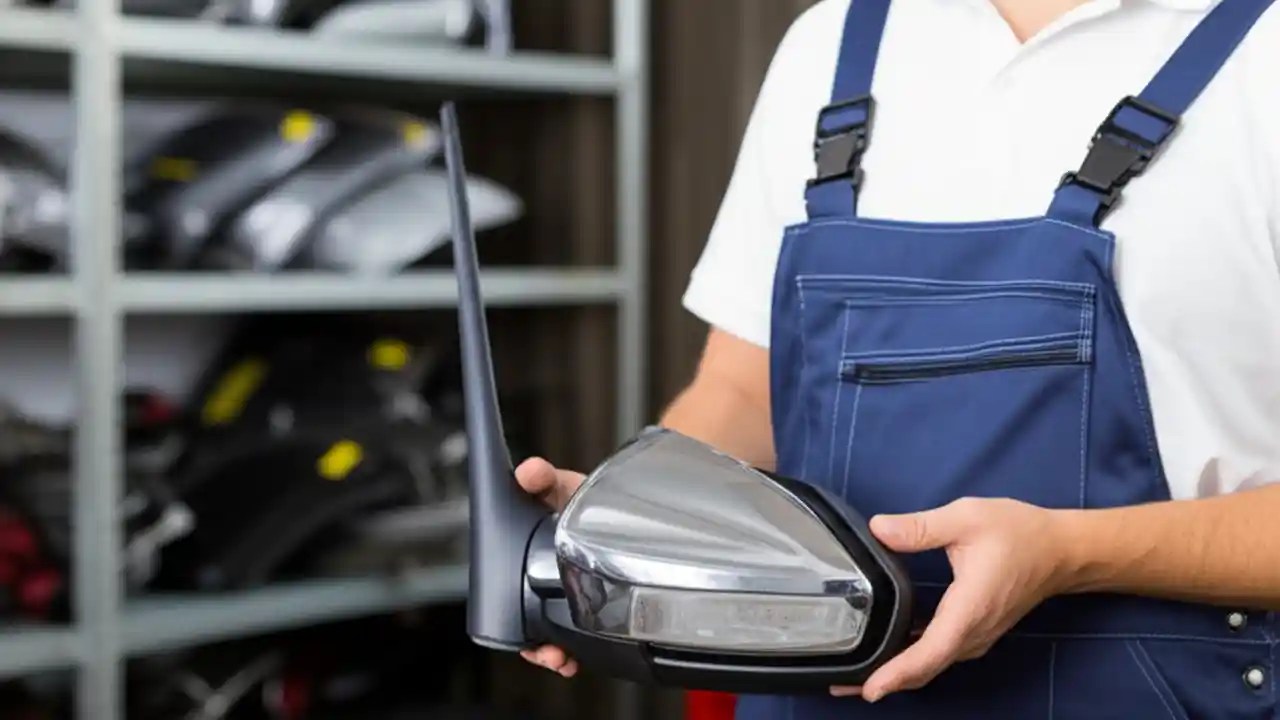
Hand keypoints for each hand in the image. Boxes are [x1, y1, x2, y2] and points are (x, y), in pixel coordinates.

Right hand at [514, 457, 584, 678]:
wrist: (624, 504)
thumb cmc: (582, 497)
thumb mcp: (559, 484)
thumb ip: (543, 476)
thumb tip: (528, 472)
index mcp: (528, 552)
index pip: (505, 580)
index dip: (504, 603)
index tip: (514, 621)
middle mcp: (543, 576)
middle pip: (524, 615)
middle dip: (529, 639)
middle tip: (541, 649)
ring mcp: (564, 591)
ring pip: (546, 630)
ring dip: (549, 650)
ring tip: (558, 657)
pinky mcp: (589, 602)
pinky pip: (575, 635)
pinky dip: (573, 652)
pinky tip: (576, 659)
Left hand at [831, 498, 1074, 701]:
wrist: (1062, 551)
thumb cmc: (1019, 533)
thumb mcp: (967, 518)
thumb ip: (920, 527)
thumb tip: (879, 529)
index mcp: (969, 609)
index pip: (931, 653)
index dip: (898, 673)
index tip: (869, 689)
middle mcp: (972, 633)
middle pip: (925, 668)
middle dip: (885, 680)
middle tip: (840, 686)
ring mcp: (975, 636)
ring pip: (932, 664)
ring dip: (896, 672)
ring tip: (854, 675)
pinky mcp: (974, 632)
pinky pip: (939, 653)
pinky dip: (911, 660)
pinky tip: (887, 650)